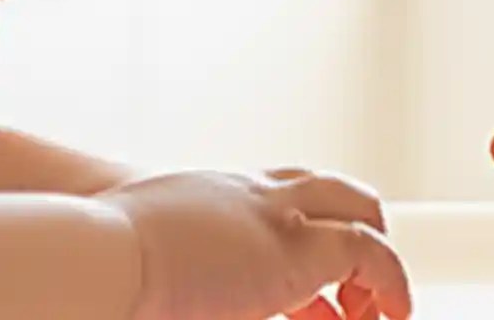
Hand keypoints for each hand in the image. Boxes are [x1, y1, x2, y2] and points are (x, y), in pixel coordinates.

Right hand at [102, 169, 411, 319]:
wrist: (99, 254)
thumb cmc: (101, 262)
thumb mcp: (141, 255)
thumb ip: (176, 275)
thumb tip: (168, 299)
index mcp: (207, 197)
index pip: (273, 197)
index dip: (299, 233)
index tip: (305, 296)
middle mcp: (246, 193)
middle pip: (323, 187)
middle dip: (352, 227)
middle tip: (357, 292)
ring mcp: (273, 213)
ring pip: (357, 209)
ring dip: (375, 259)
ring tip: (384, 310)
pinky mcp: (296, 248)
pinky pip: (371, 253)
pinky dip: (392, 283)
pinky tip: (394, 315)